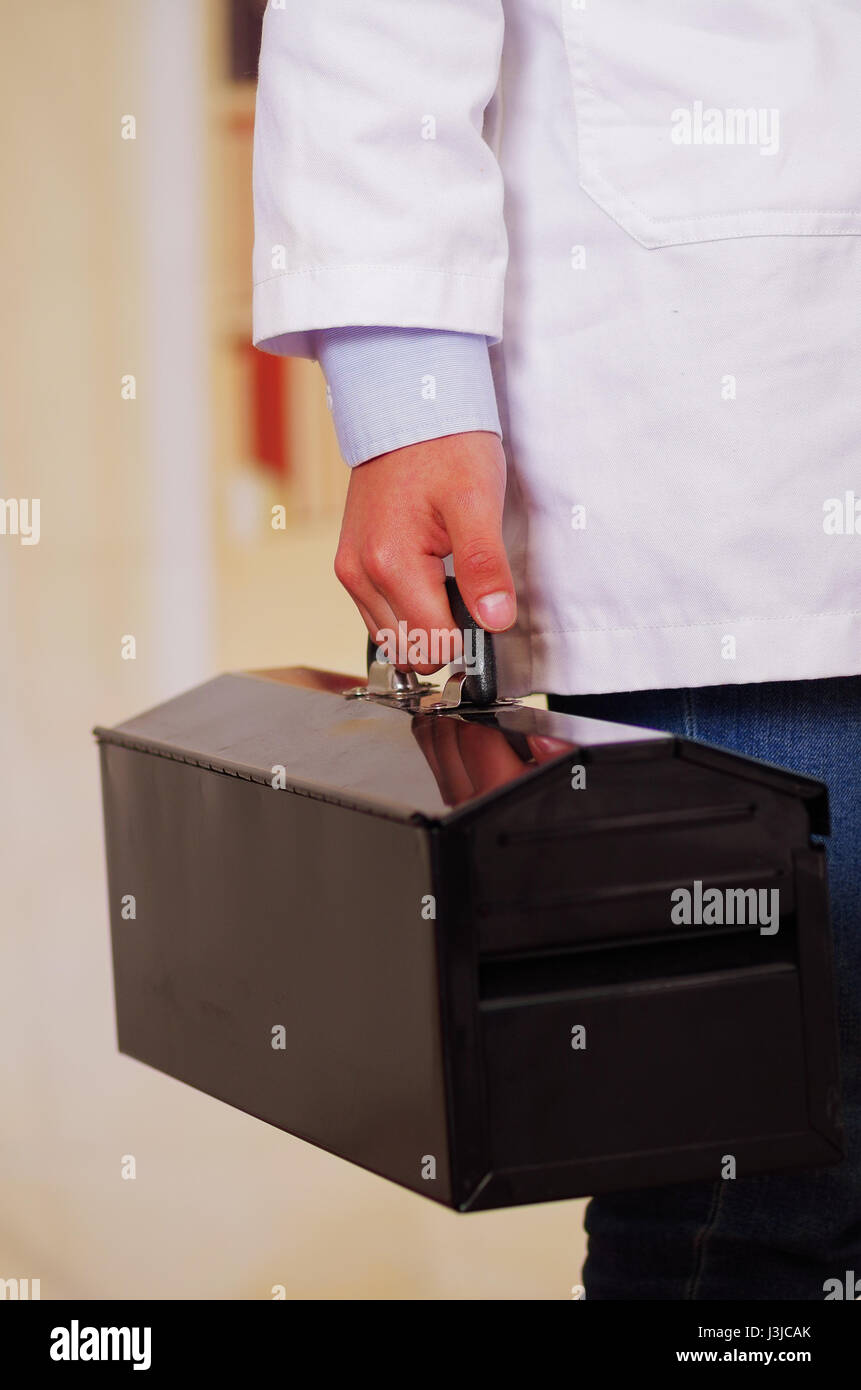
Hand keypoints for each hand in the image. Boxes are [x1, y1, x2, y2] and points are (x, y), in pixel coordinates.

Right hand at [334, 431, 515, 673]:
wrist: (409, 407)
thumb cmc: (444, 445)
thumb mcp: (478, 502)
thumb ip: (484, 566)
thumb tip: (494, 620)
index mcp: (389, 564)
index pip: (433, 644)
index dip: (468, 641)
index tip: (488, 615)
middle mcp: (359, 573)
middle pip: (409, 650)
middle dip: (445, 637)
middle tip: (474, 599)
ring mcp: (350, 570)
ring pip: (392, 638)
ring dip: (425, 626)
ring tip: (452, 585)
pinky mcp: (350, 564)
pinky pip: (380, 614)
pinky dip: (408, 610)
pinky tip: (431, 579)